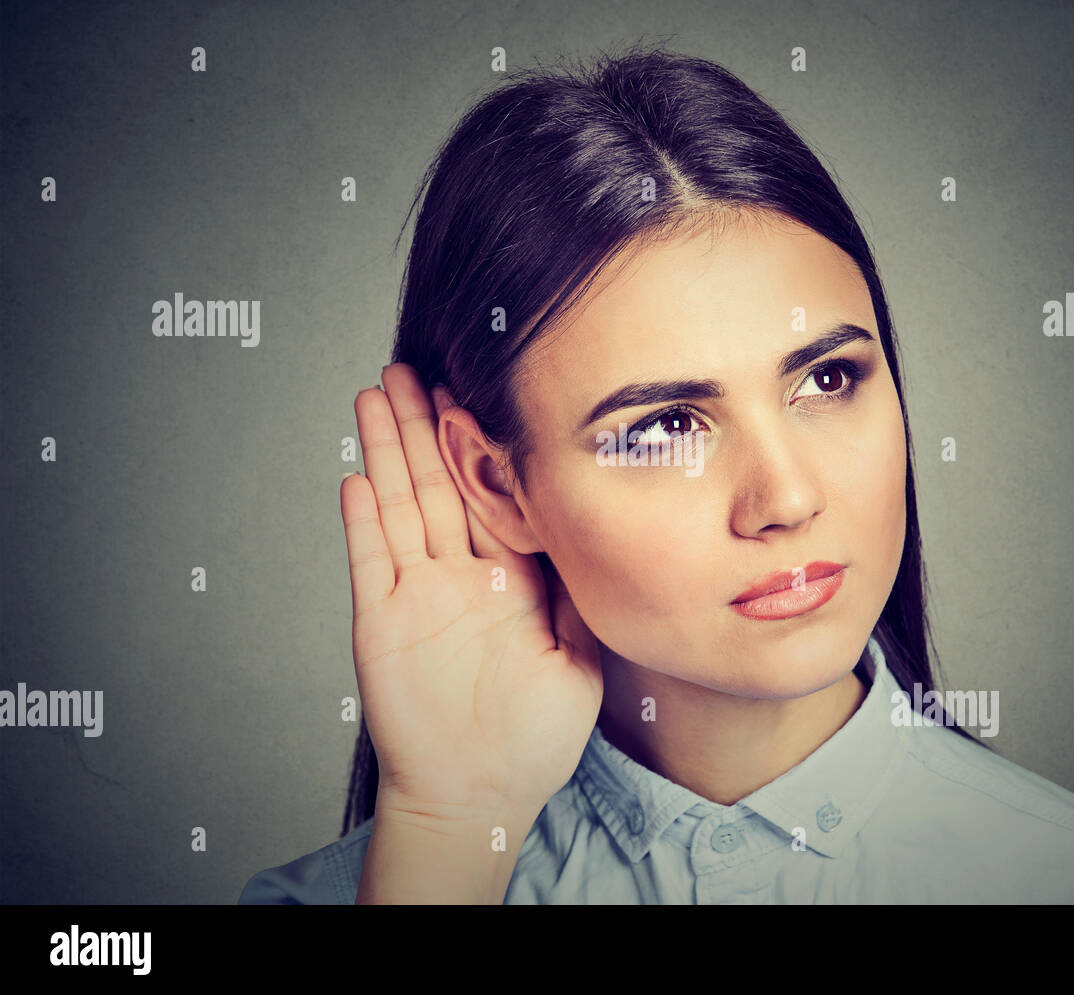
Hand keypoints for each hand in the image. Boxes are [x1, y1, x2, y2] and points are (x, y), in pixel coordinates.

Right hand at [340, 363, 602, 818]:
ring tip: (377, 395)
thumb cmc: (531, 739)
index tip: (477, 394)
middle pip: (437, 484)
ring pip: (398, 505)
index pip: (490, 496)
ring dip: (387, 451)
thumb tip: (595, 537)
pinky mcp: (379, 622)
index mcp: (505, 580)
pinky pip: (369, 560)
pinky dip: (362, 520)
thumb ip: (578, 597)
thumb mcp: (579, 658)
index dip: (480, 446)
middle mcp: (458, 577)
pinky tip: (357, 477)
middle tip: (413, 367)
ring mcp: (415, 595)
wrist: (480, 792)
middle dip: (424, 426)